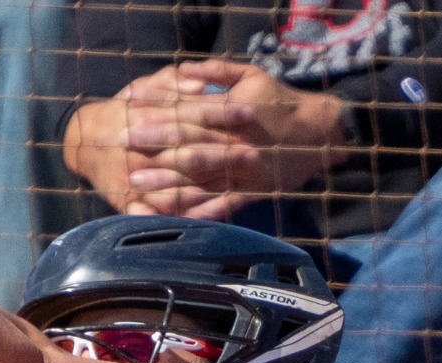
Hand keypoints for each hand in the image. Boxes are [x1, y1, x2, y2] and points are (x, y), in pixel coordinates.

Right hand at [64, 65, 256, 214]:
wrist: (84, 142)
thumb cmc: (123, 112)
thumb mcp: (143, 88)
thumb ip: (172, 83)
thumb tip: (202, 84)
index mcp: (145, 119)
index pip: (189, 115)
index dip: (221, 113)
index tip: (249, 112)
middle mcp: (142, 152)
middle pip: (188, 154)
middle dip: (222, 155)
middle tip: (254, 154)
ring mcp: (136, 180)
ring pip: (176, 190)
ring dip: (209, 191)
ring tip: (239, 190)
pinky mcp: (130, 203)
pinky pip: (162, 214)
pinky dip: (186, 216)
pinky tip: (210, 216)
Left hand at [125, 60, 346, 219]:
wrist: (320, 134)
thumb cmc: (281, 101)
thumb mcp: (253, 75)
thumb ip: (216, 72)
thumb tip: (182, 69)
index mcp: (232, 114)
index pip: (186, 111)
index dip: (155, 110)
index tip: (128, 108)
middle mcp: (235, 144)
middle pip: (187, 146)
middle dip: (152, 147)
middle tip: (120, 149)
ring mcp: (242, 172)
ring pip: (198, 179)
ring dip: (165, 182)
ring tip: (135, 184)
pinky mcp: (250, 193)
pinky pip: (219, 206)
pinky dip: (195, 211)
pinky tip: (171, 214)